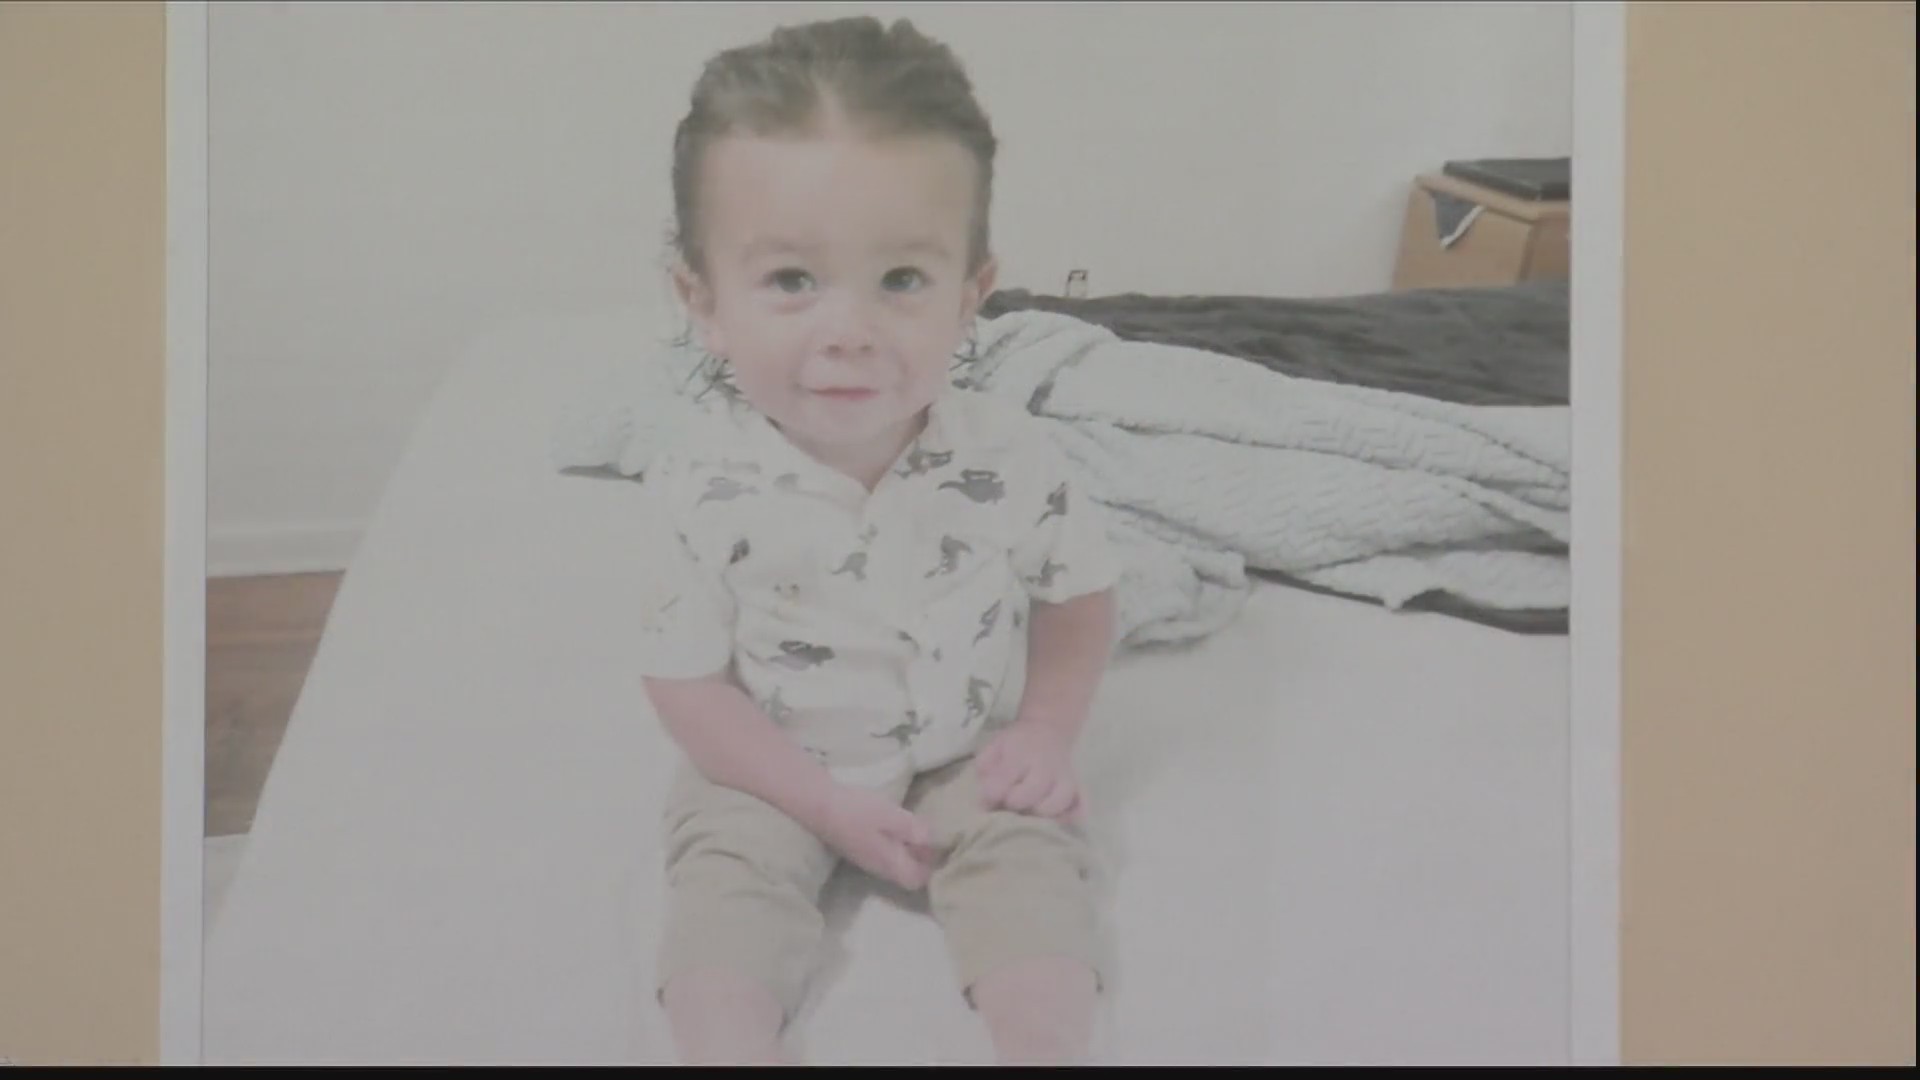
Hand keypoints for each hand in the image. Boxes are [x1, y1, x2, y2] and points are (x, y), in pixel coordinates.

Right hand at [814, 783, 937, 890]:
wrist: (819, 806)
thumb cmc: (858, 811)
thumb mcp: (891, 816)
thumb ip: (914, 830)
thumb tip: (934, 842)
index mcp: (890, 863)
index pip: (918, 879)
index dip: (932, 867)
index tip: (940, 847)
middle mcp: (879, 868)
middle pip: (907, 873)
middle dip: (921, 859)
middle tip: (931, 836)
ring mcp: (866, 860)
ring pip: (895, 864)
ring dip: (908, 851)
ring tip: (916, 829)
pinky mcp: (858, 849)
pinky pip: (885, 855)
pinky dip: (895, 845)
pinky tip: (895, 827)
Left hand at [975, 720, 1085, 824]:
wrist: (1047, 732)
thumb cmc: (1015, 745)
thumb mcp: (994, 747)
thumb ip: (986, 768)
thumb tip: (983, 799)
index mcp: (1022, 751)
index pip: (1007, 774)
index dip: (994, 791)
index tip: (986, 800)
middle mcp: (1047, 764)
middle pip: (1034, 789)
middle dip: (1017, 802)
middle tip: (1008, 806)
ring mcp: (1065, 777)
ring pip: (1060, 800)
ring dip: (1043, 812)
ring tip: (1030, 814)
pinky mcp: (1077, 789)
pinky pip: (1080, 806)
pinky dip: (1070, 816)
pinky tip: (1057, 821)